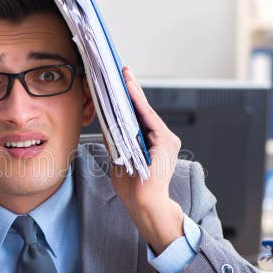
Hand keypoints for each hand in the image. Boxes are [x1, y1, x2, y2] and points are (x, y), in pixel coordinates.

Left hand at [109, 67, 184, 252]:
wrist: (143, 203)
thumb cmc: (132, 187)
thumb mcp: (119, 158)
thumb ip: (115, 141)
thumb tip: (105, 123)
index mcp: (151, 142)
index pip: (138, 116)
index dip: (129, 99)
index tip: (119, 82)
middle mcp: (161, 138)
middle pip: (144, 110)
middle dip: (132, 89)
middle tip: (122, 70)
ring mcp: (166, 139)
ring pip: (146, 111)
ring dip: (134, 92)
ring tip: (123, 75)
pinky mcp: (166, 141)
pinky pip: (150, 118)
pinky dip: (139, 104)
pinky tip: (130, 91)